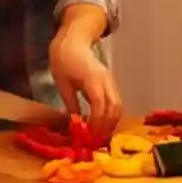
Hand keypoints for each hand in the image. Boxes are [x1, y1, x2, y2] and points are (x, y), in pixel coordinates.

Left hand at [49, 24, 121, 138]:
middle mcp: (106, 81)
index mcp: (93, 80)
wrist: (73, 42)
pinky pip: (116, 101)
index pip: (101, 106)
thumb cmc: (64, 60)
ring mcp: (111, 82)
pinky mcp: (110, 83)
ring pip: (118, 106)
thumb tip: (76, 123)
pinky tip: (102, 124)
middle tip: (95, 140)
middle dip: (106, 126)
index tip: (89, 136)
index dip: (97, 123)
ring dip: (111, 122)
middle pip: (114, 108)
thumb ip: (71, 104)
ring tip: (100, 135)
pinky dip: (112, 115)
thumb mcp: (62, 84)